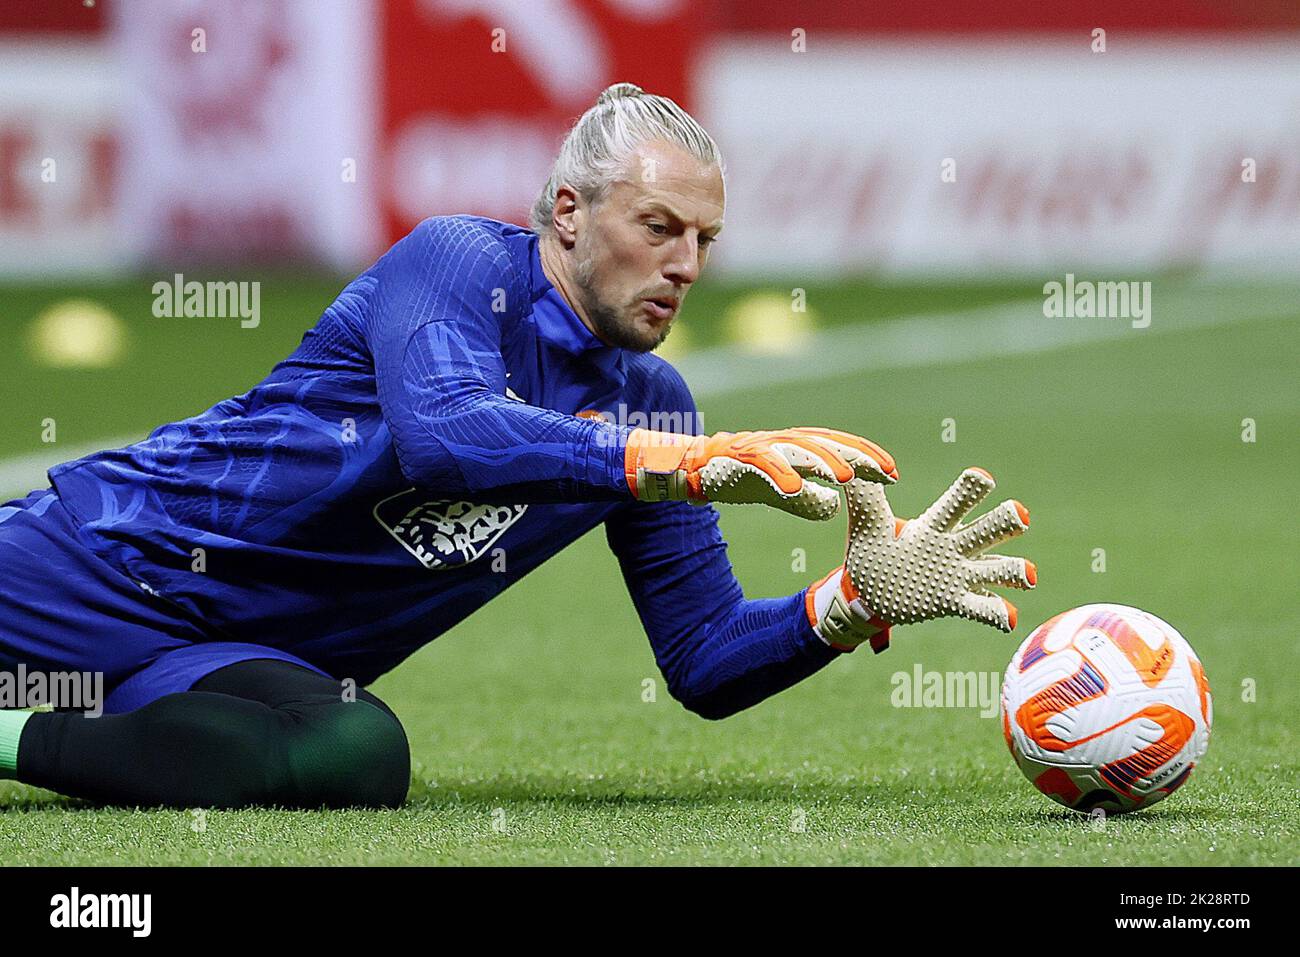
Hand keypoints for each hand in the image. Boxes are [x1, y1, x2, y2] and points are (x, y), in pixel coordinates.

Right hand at [625, 427, 896, 519]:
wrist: (685, 469)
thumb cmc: (733, 476)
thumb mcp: (777, 492)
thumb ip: (806, 499)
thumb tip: (834, 506)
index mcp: (793, 450)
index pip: (836, 448)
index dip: (865, 458)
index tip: (894, 473)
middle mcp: (779, 442)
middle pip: (825, 443)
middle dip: (855, 455)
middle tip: (886, 471)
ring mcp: (757, 446)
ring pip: (796, 448)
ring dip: (821, 460)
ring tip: (844, 477)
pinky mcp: (734, 457)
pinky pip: (760, 463)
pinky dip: (778, 474)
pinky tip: (794, 489)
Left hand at [807, 467, 1035, 651]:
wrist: (868, 597)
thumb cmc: (874, 554)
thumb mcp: (867, 525)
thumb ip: (863, 496)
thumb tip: (853, 465)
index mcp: (935, 525)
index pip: (958, 501)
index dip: (971, 489)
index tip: (981, 478)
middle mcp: (955, 546)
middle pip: (990, 528)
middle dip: (1007, 520)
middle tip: (1019, 515)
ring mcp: (960, 575)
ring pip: (999, 568)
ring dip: (1015, 569)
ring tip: (1027, 573)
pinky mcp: (956, 603)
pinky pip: (986, 608)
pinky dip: (1000, 612)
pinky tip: (1009, 618)